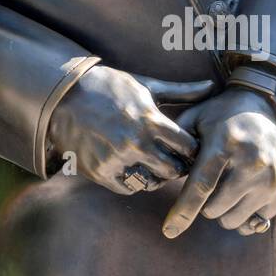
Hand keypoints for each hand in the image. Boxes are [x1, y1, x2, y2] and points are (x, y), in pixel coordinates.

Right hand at [48, 66, 210, 194]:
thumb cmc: (109, 87)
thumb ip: (180, 92)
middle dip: (176, 166)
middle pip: (173, 170)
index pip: (188, 147)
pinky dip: (133, 181)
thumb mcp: (145, 86)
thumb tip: (212, 87)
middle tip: (173, 161)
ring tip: (151, 164)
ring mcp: (117, 159)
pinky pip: (129, 188)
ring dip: (155, 176)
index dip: (191, 148)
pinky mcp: (100, 172)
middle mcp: (135, 142)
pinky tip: (131, 167)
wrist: (64, 96)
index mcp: (149, 120)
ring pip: (152, 182)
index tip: (187, 147)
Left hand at [162, 87, 275, 238]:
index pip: (201, 186)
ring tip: (225, 188)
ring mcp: (270, 181)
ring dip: (224, 211)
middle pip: (215, 209)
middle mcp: (251, 165)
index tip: (169, 231)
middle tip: (208, 184)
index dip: (184, 212)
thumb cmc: (226, 112)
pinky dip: (245, 212)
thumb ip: (178, 142)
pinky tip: (244, 191)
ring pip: (234, 220)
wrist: (271, 106)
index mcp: (224, 145)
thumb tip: (165, 173)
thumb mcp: (197, 116)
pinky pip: (256, 221)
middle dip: (204, 203)